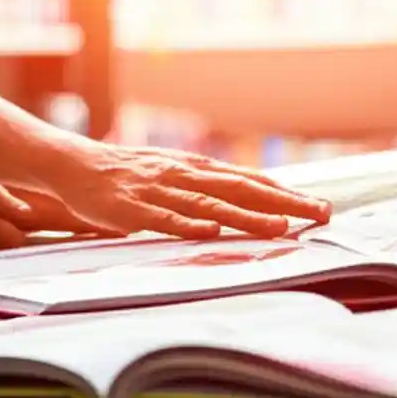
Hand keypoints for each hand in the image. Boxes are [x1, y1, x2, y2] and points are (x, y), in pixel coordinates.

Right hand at [38, 144, 331, 238]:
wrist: (75, 165)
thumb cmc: (130, 176)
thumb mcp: (176, 175)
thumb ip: (208, 187)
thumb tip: (248, 198)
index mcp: (198, 169)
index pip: (251, 180)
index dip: (287, 193)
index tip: (320, 206)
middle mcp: (186, 176)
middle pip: (243, 189)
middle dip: (285, 203)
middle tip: (321, 214)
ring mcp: (160, 191)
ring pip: (211, 204)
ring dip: (247, 216)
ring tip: (281, 227)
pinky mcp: (132, 209)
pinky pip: (164, 218)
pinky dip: (188, 225)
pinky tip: (211, 232)